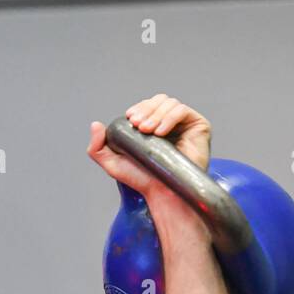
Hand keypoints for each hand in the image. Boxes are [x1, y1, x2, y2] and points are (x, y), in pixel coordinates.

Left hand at [87, 93, 211, 197]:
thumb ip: (97, 147)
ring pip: (170, 104)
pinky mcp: (198, 126)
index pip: (148, 105)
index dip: (139, 107)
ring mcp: (185, 124)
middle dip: (147, 110)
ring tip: (148, 132)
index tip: (131, 118)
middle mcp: (170, 122)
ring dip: (156, 114)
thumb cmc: (142, 180)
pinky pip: (183, 111)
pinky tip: (161, 133)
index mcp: (154, 125)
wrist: (163, 193)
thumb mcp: (112, 164)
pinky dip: (170, 118)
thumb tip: (95, 124)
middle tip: (139, 126)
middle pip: (159, 100)